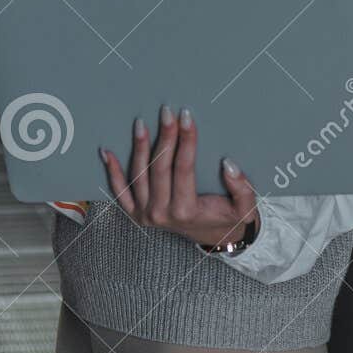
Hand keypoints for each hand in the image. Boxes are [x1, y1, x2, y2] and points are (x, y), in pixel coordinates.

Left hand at [100, 104, 258, 248]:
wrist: (216, 239)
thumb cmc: (229, 219)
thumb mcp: (244, 208)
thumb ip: (241, 188)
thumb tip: (228, 165)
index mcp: (186, 211)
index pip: (184, 167)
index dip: (186, 140)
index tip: (187, 117)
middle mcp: (162, 214)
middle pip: (160, 167)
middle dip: (164, 136)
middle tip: (167, 112)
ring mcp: (146, 215)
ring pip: (139, 175)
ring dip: (139, 147)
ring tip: (141, 124)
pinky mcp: (136, 214)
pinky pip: (120, 192)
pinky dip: (113, 172)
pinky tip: (107, 153)